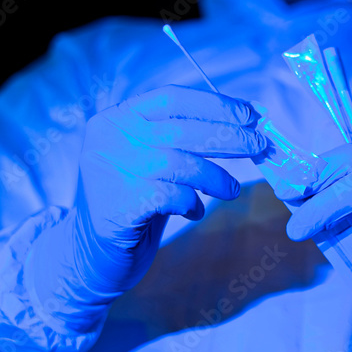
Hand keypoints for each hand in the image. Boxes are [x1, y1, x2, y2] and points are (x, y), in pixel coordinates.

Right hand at [73, 84, 267, 293]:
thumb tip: (247, 118)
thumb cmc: (134, 200)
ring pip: (180, 164)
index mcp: (117, 117)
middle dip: (228, 136)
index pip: (173, 98)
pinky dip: (191, 203)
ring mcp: (110, 170)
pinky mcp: (117, 205)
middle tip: (259, 145)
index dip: (217, 105)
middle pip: (181, 129)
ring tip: (230, 190)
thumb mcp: (153, 158)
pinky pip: (171, 196)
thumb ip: (186, 137)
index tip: (251, 114)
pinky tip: (193, 211)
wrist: (92, 253)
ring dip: (216, 177)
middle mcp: (109, 138)